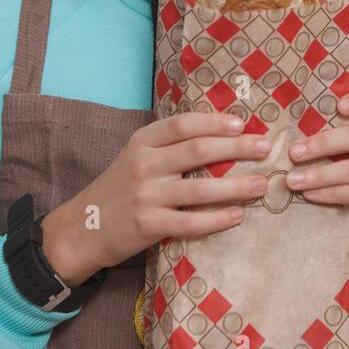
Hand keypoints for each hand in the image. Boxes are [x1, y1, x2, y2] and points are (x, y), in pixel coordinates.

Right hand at [39, 113, 270, 284]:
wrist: (83, 226)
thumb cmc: (121, 186)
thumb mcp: (138, 155)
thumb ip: (171, 144)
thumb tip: (223, 132)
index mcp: (143, 141)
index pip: (184, 125)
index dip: (215, 122)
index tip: (242, 124)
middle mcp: (144, 165)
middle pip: (198, 151)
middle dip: (237, 148)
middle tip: (265, 147)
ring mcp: (146, 196)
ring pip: (201, 189)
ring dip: (236, 186)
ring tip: (261, 185)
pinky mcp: (148, 225)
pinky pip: (191, 223)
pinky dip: (218, 219)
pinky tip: (238, 216)